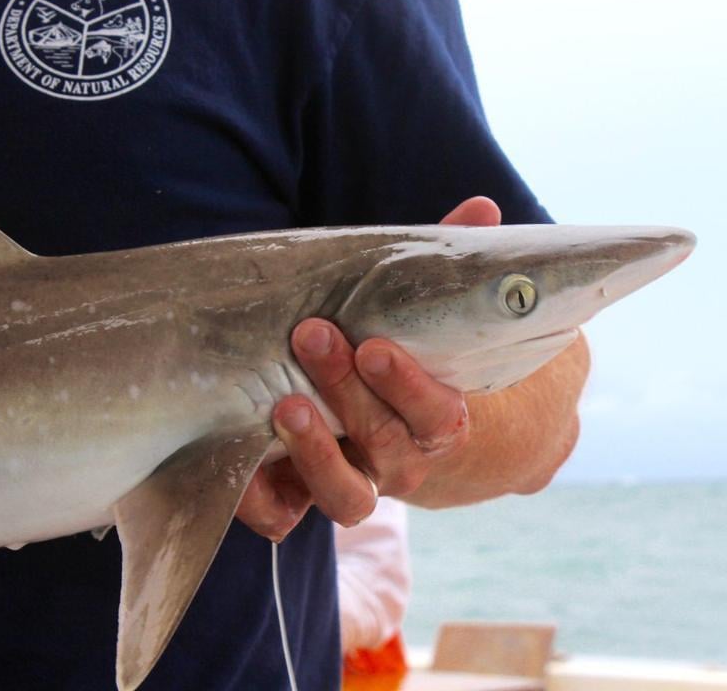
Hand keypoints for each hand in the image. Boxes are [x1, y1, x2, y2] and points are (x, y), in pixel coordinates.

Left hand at [235, 197, 501, 540]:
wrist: (406, 438)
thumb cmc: (413, 361)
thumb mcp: (432, 317)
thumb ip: (451, 268)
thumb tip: (482, 209)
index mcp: (440, 420)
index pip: (437, 414)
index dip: (406, 384)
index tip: (375, 346)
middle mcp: (401, 461)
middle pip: (383, 443)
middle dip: (345, 391)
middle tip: (311, 335)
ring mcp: (355, 483)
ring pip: (344, 496)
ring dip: (314, 453)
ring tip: (283, 404)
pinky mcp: (303, 498)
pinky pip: (284, 517)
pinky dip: (264, 503)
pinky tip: (243, 466)